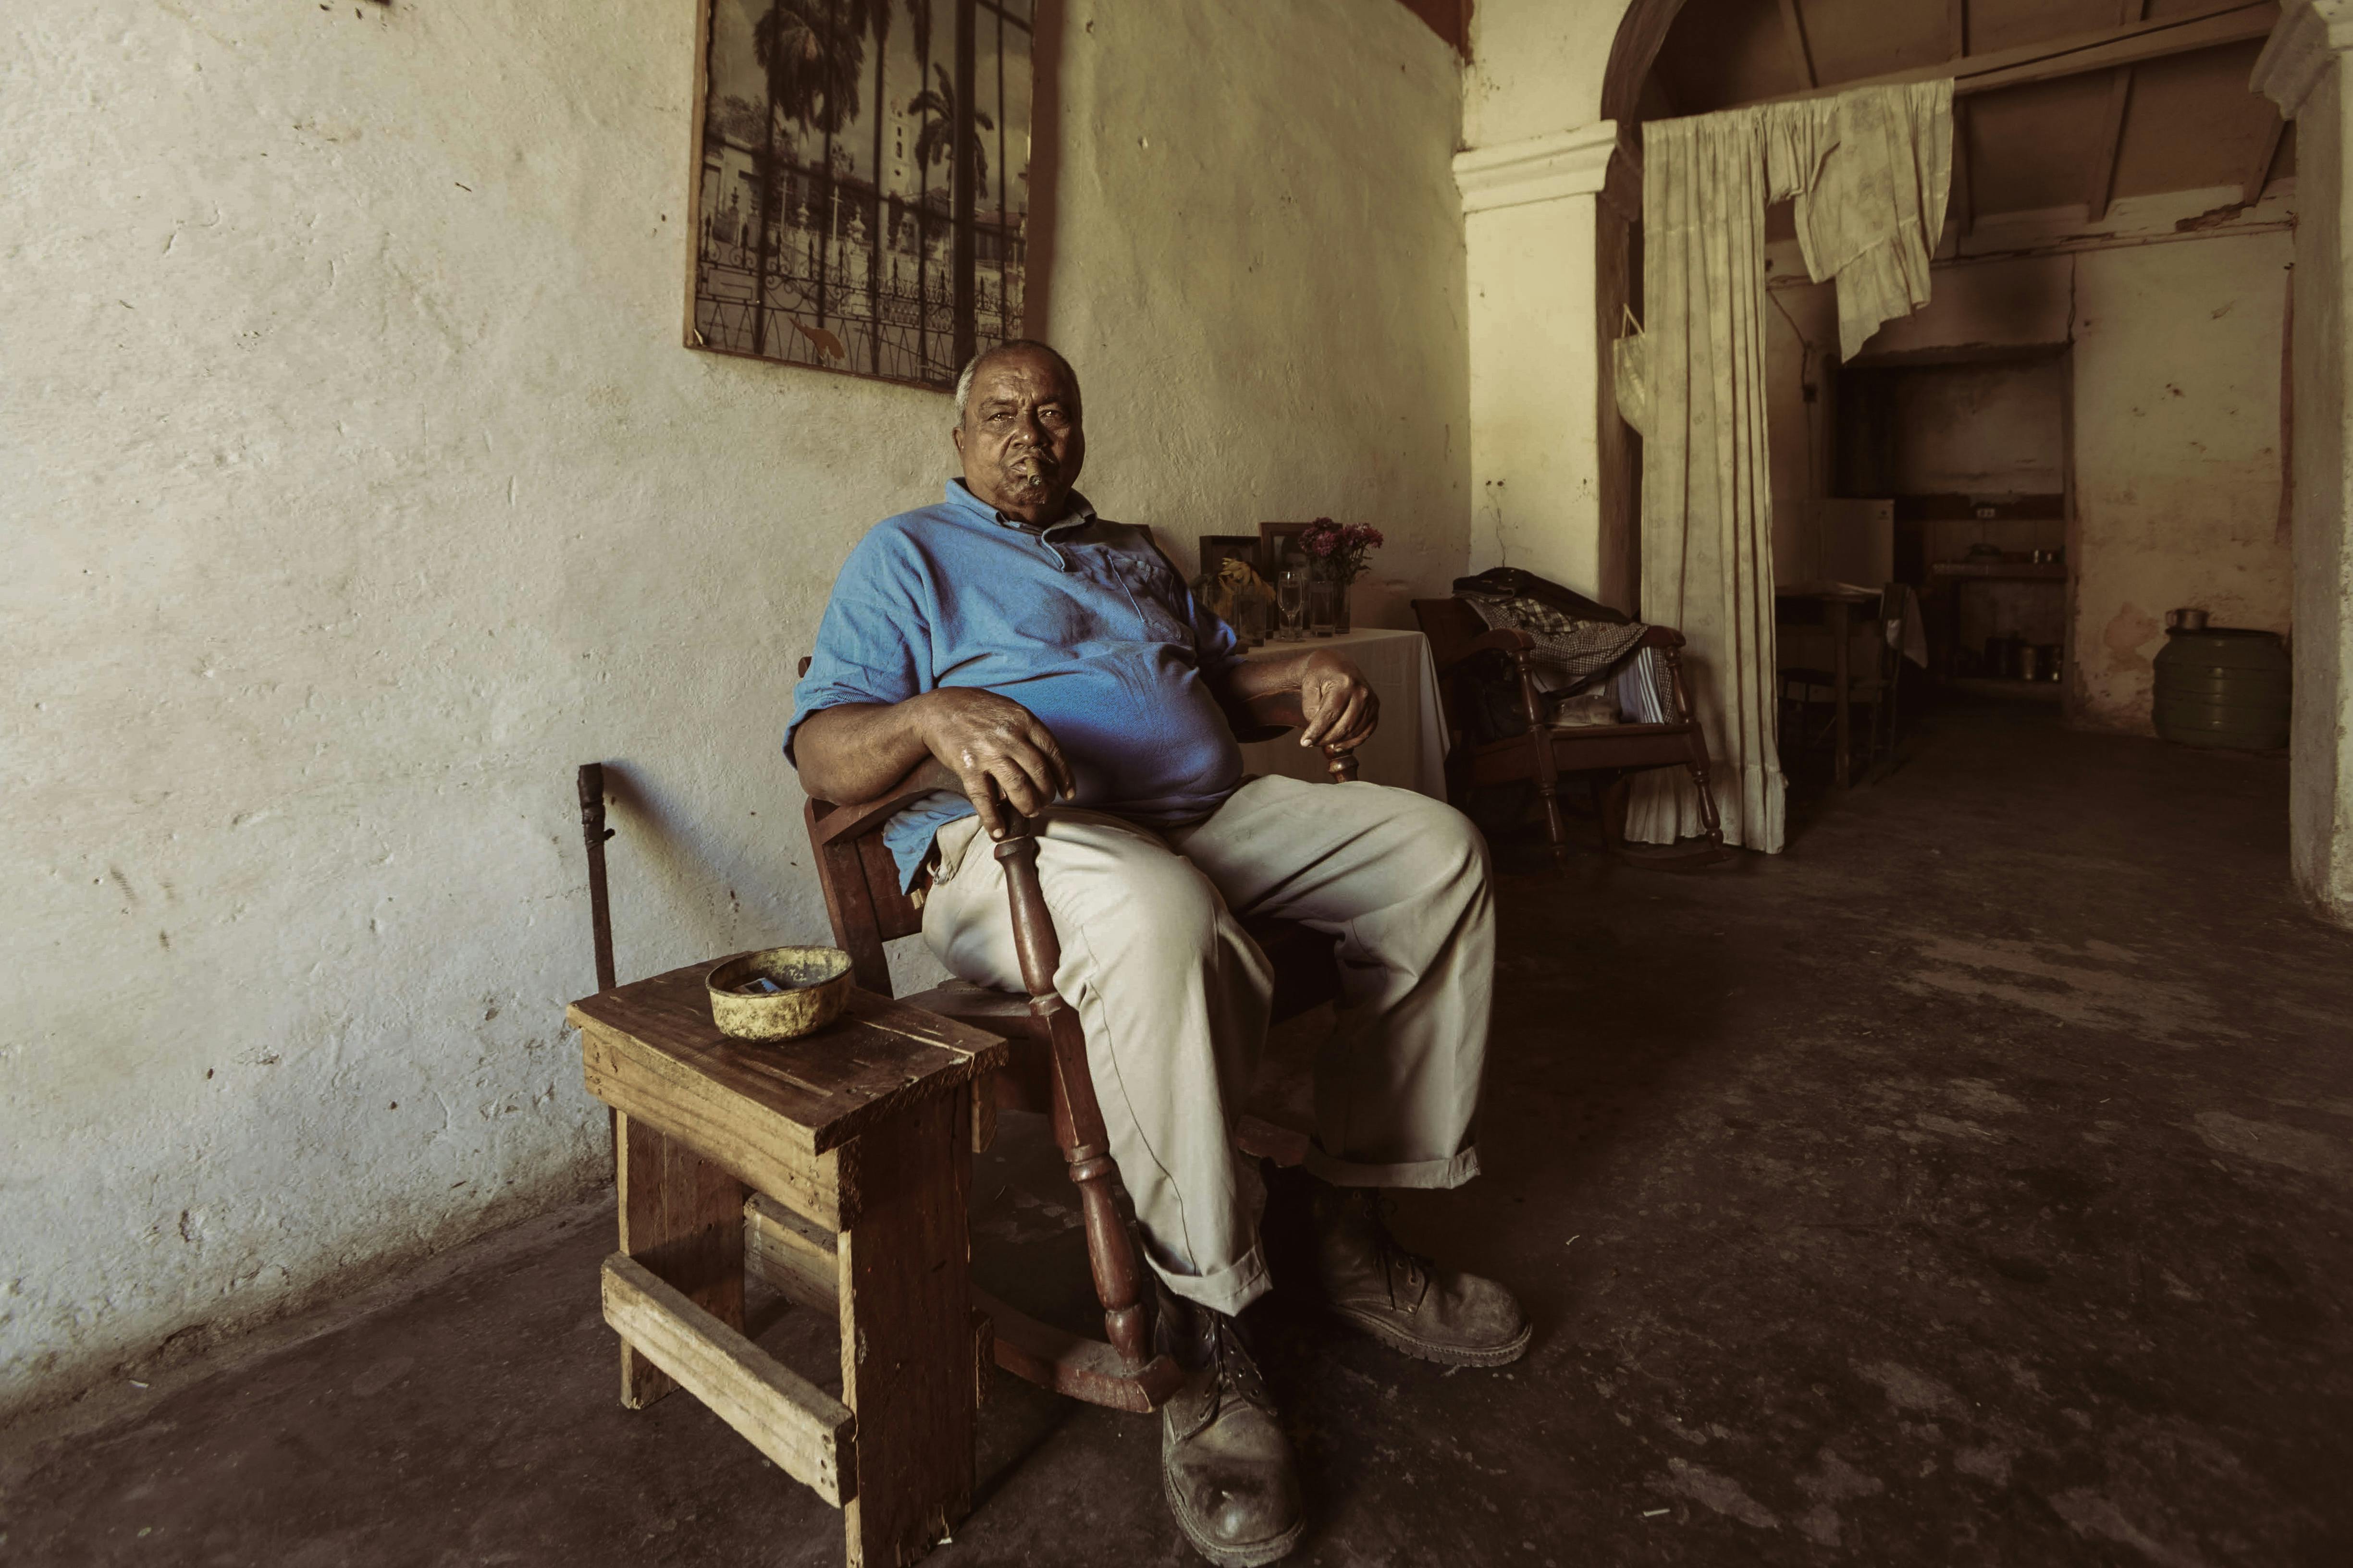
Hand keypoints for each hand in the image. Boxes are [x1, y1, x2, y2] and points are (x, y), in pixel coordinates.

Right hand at [913, 688, 1073, 839]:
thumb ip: (1028, 732)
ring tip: (1029, 812)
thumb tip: (1047, 761)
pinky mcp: (968, 766)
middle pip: (1039, 773)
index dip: (1064, 776)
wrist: (938, 708)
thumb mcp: (1009, 710)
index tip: (1068, 792)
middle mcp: (1009, 735)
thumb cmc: (977, 709)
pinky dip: (993, 818)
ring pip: (1018, 787)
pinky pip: (984, 798)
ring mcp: (988, 751)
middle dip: (1046, 794)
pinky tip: (998, 830)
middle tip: (1044, 804)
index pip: (1053, 752)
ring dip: (1027, 805)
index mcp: (1024, 719)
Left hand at [1298, 653, 1378, 752]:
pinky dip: (1353, 742)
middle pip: (1344, 726)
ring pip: (1354, 731)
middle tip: (1311, 743)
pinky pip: (1366, 731)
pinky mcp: (1375, 707)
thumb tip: (1320, 735)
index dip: (1316, 732)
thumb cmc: (1319, 676)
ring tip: (1322, 742)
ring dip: (1337, 741)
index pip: (1330, 715)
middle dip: (1325, 739)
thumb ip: (1312, 712)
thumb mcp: (1309, 689)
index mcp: (1345, 683)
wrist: (1336, 664)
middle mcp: (1362, 692)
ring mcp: (1371, 700)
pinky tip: (1338, 745)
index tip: (1304, 742)